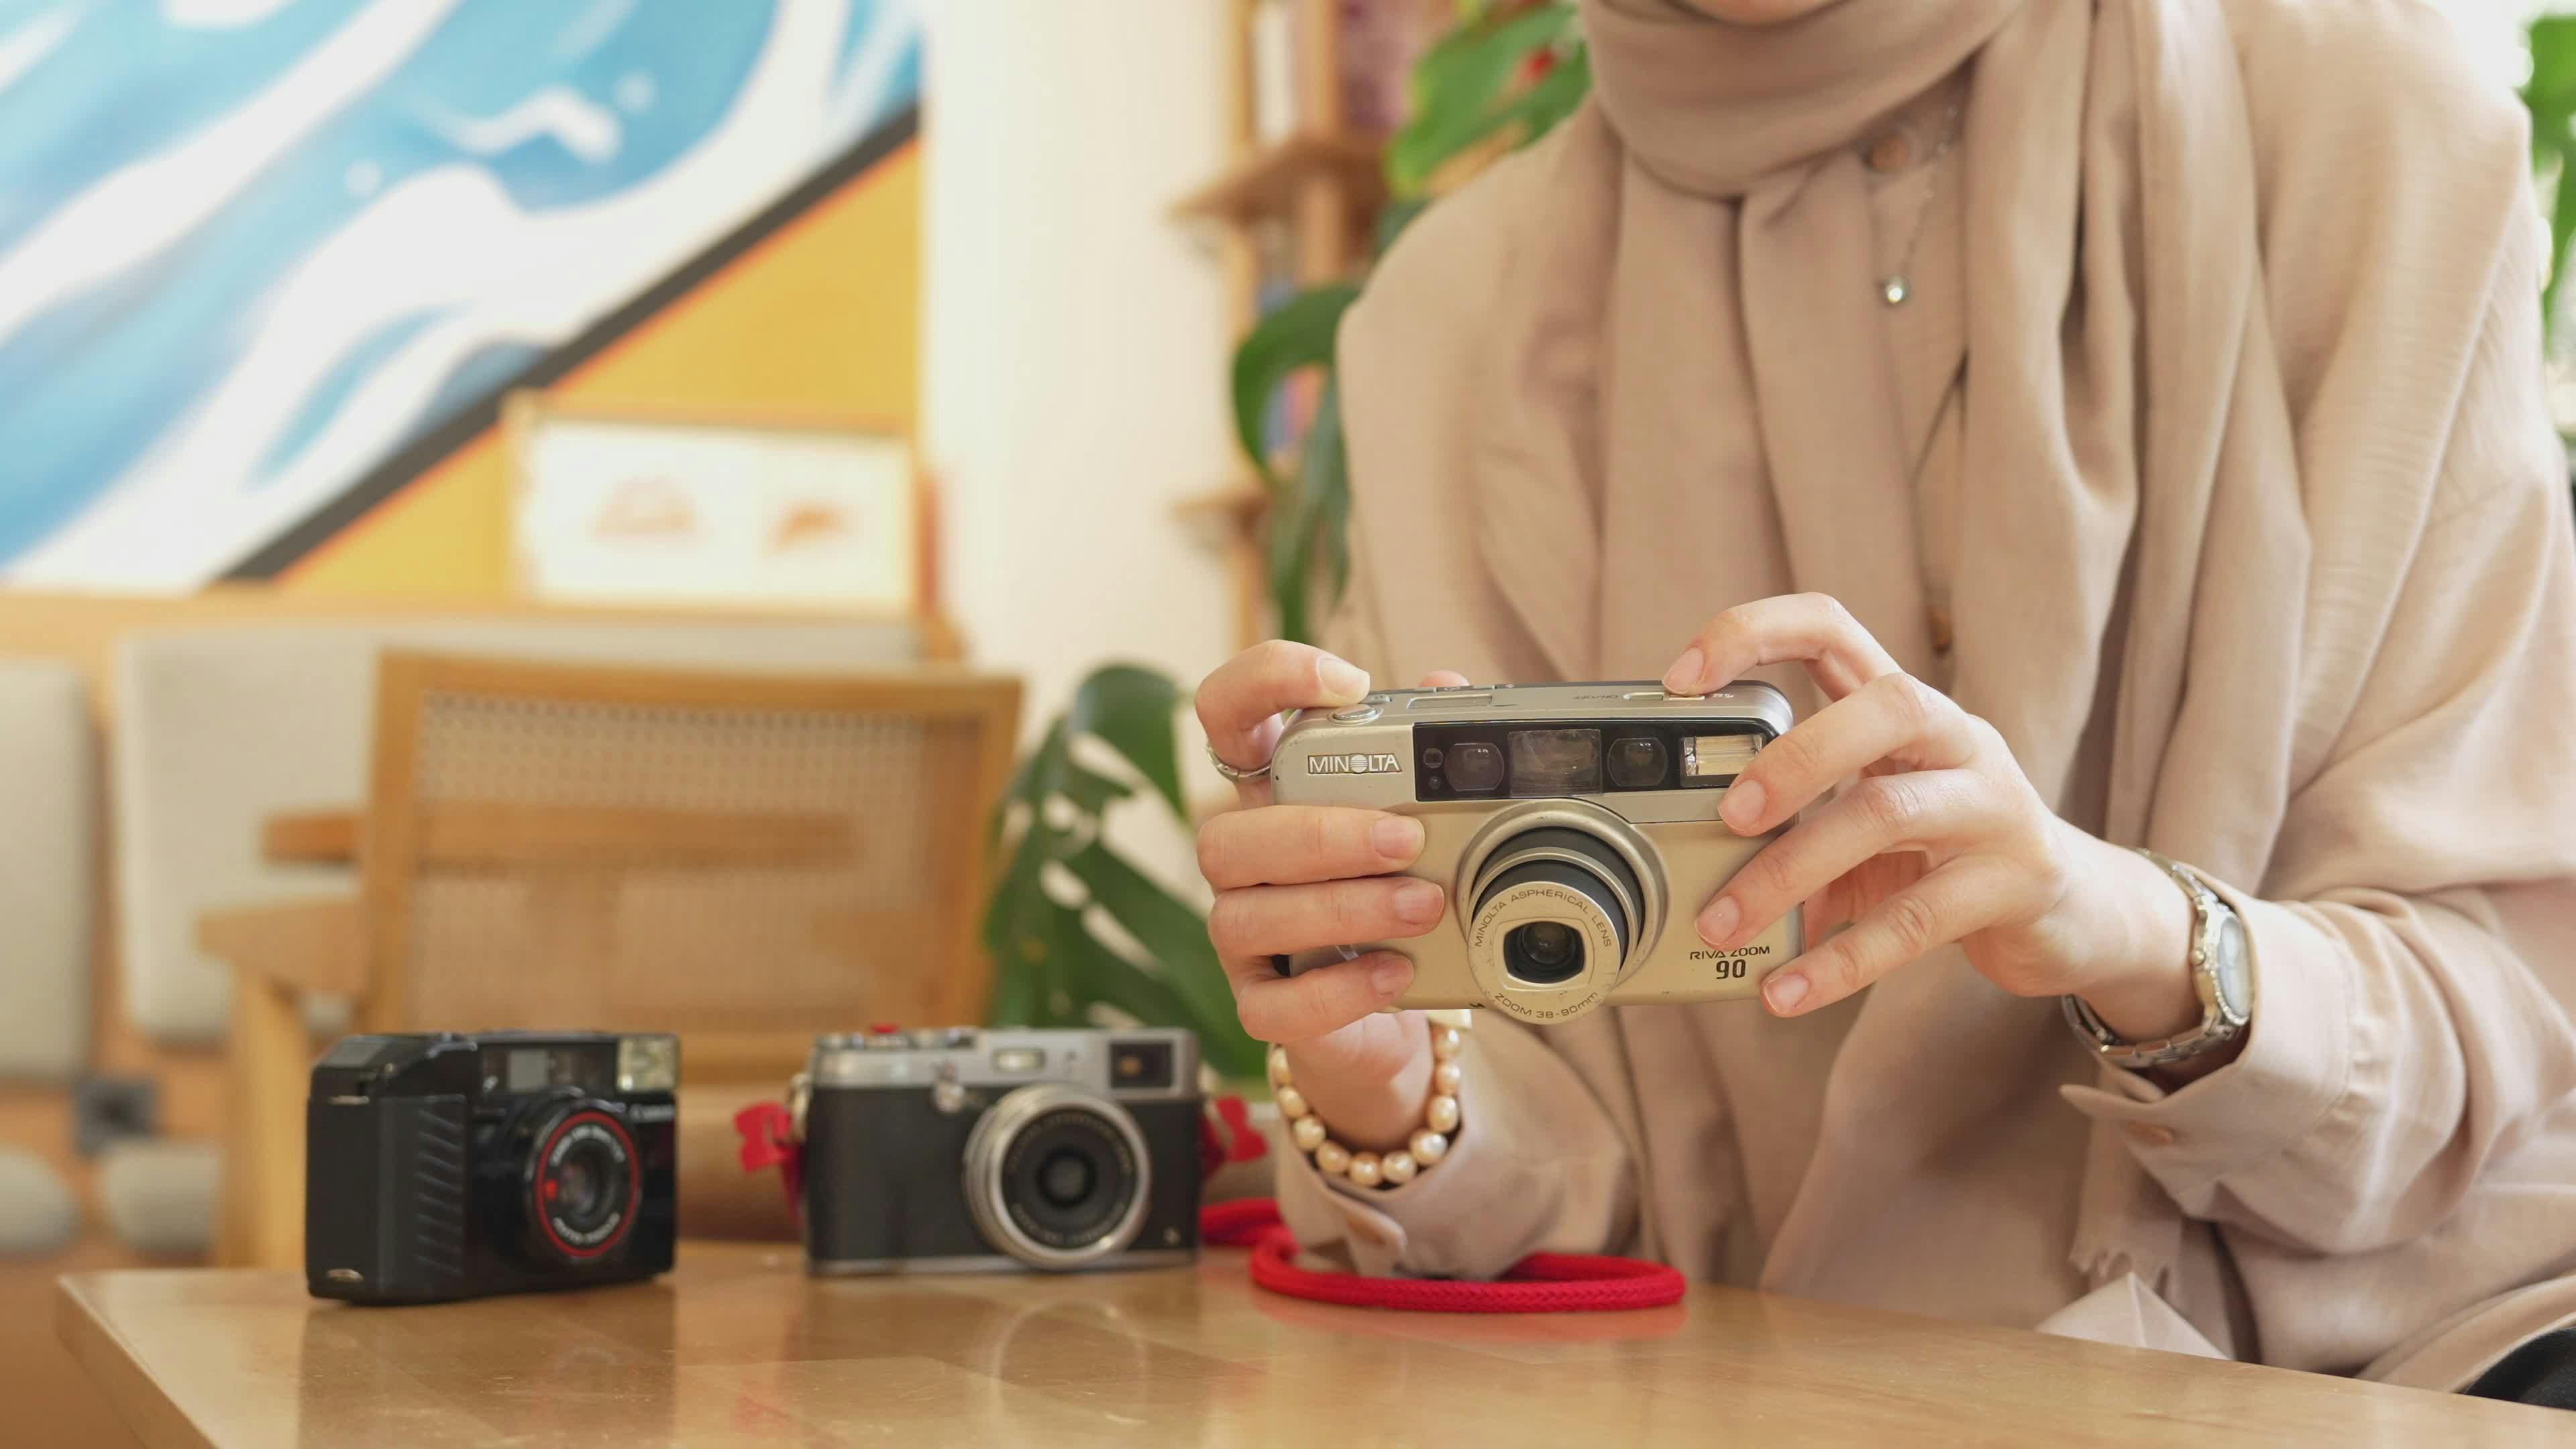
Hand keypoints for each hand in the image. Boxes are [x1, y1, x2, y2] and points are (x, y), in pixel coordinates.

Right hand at [1195, 643, 1468, 1148]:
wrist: (1396, 1004)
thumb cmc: (1396, 890)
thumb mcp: (1421, 817)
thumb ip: (1427, 752)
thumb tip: (1445, 687)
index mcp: (1271, 793)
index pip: (1227, 714)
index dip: (1266, 682)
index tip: (1346, 683)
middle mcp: (1243, 862)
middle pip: (1228, 835)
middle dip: (1322, 834)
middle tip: (1407, 839)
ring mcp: (1242, 936)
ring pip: (1245, 918)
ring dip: (1343, 909)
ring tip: (1423, 906)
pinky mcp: (1262, 1004)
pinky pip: (1271, 1005)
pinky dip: (1337, 990)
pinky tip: (1394, 972)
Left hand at [1664, 595, 2205, 1051]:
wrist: (2080, 912)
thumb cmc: (1951, 854)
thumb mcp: (1869, 829)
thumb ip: (1795, 835)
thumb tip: (1695, 877)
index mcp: (1906, 711)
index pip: (1833, 628)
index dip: (1757, 632)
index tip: (1682, 675)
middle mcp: (1957, 740)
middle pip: (1885, 705)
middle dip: (1796, 755)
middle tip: (1727, 815)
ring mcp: (1993, 807)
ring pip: (1889, 813)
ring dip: (1792, 870)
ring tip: (1725, 925)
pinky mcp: (2014, 883)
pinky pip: (1917, 918)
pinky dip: (1842, 959)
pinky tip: (1786, 992)